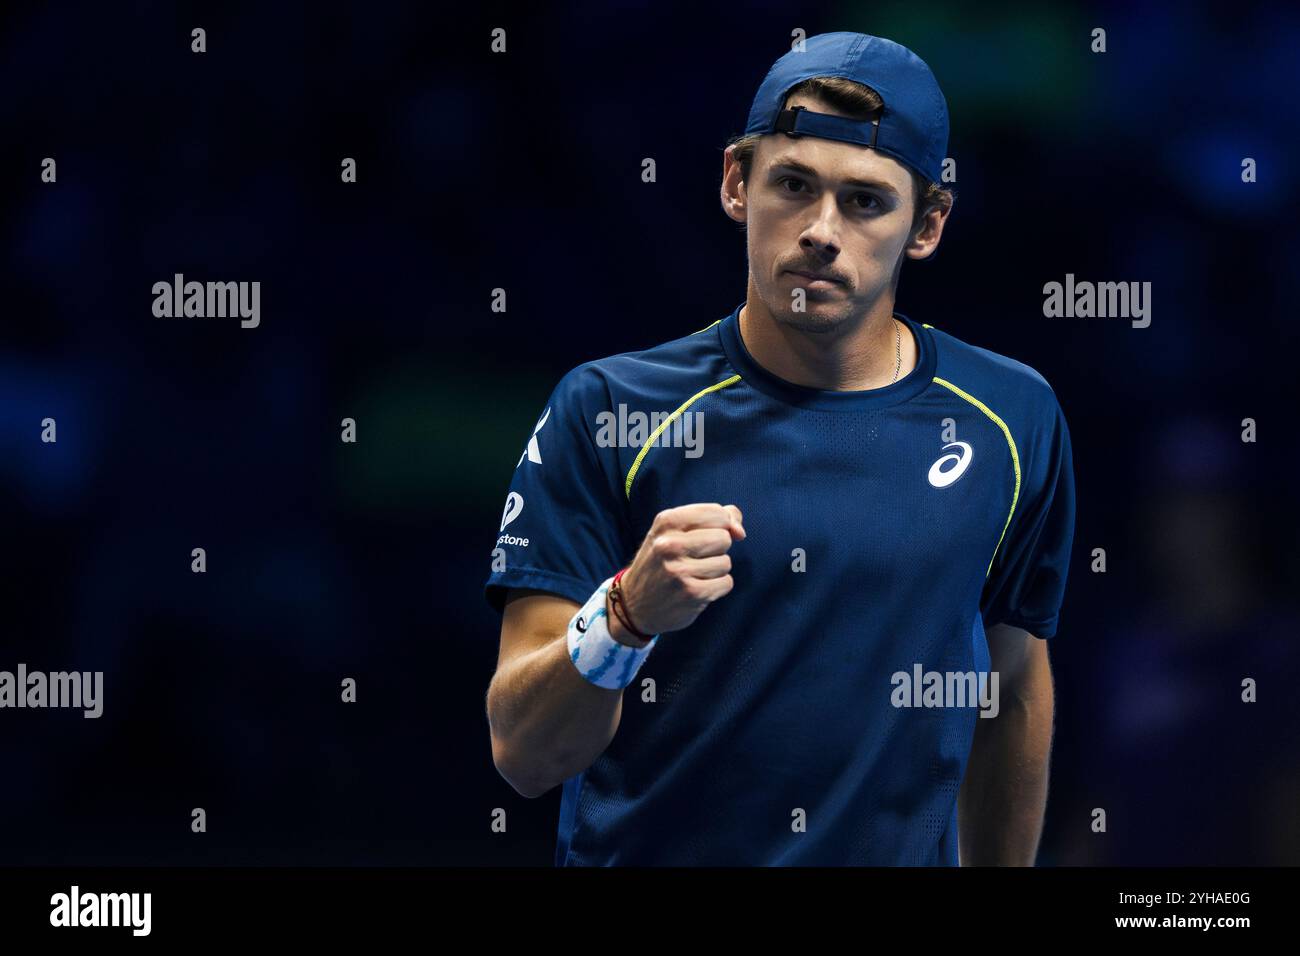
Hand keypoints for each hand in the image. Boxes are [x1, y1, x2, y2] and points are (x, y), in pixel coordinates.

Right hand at [606, 503, 744, 643]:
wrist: (633, 604)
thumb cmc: (662, 561)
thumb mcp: (676, 531)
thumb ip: (715, 519)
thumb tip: (740, 532)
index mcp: (666, 522)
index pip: (717, 513)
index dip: (721, 525)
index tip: (706, 535)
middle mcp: (669, 544)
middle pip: (724, 538)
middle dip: (717, 549)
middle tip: (695, 558)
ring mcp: (679, 570)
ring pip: (725, 562)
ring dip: (715, 570)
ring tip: (693, 575)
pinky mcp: (691, 594)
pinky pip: (726, 583)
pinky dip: (717, 587)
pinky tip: (697, 589)